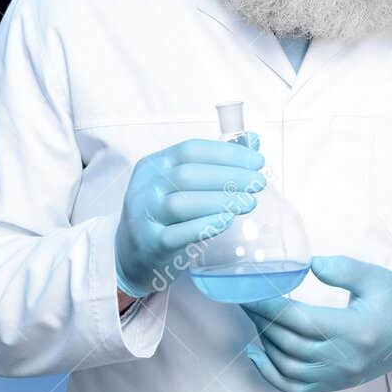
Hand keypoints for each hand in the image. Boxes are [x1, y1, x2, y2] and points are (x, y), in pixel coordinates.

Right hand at [114, 135, 264, 297]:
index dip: (227, 153)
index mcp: (154, 165)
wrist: (132, 252)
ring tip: (249, 202)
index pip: (190, 150)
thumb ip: (216, 160)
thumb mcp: (183, 182)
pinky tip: (226, 220)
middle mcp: (145, 187)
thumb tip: (253, 139)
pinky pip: (176, 234)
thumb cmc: (167, 212)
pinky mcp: (149, 244)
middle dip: (230, 176)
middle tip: (259, 183)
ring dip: (220, 201)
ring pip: (181, 204)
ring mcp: (143, 216)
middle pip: (188, 175)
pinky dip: (204, 226)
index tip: (258, 161)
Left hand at [240, 256, 391, 391]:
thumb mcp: (377, 279)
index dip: (270, 307)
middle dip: (261, 320)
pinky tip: (257, 353)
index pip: (301, 321)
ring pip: (287, 366)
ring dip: (265, 342)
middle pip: (289, 343)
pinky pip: (294, 387)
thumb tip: (308, 264)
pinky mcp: (335, 384)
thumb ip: (343, 269)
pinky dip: (270, 373)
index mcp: (357, 331)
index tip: (251, 292)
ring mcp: (339, 375)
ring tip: (255, 318)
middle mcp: (346, 358)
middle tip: (245, 299)